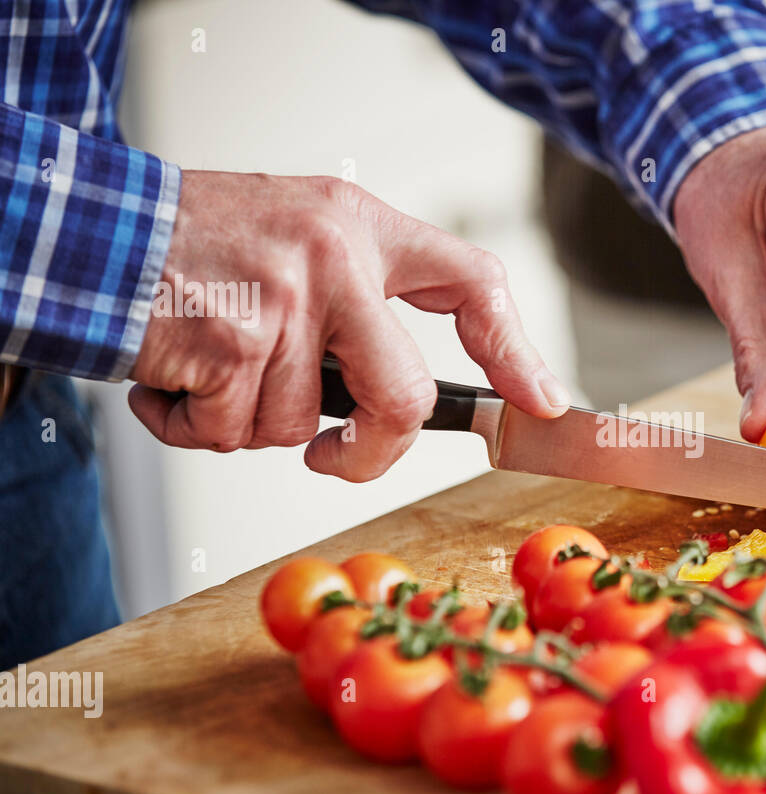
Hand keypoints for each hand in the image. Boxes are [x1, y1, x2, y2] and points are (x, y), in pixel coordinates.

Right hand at [129, 171, 568, 480]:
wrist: (86, 229)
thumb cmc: (196, 248)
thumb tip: (407, 403)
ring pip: (301, 424)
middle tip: (332, 456)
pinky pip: (235, 432)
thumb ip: (357, 308)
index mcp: (361, 227)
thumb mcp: (297, 240)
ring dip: (247, 421)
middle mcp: (335, 256)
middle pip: (406, 397)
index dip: (516, 348)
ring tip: (208, 365)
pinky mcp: (232, 341)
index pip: (472, 280)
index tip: (540, 400)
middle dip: (371, 452)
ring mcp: (286, 298)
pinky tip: (172, 374)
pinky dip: (193, 425)